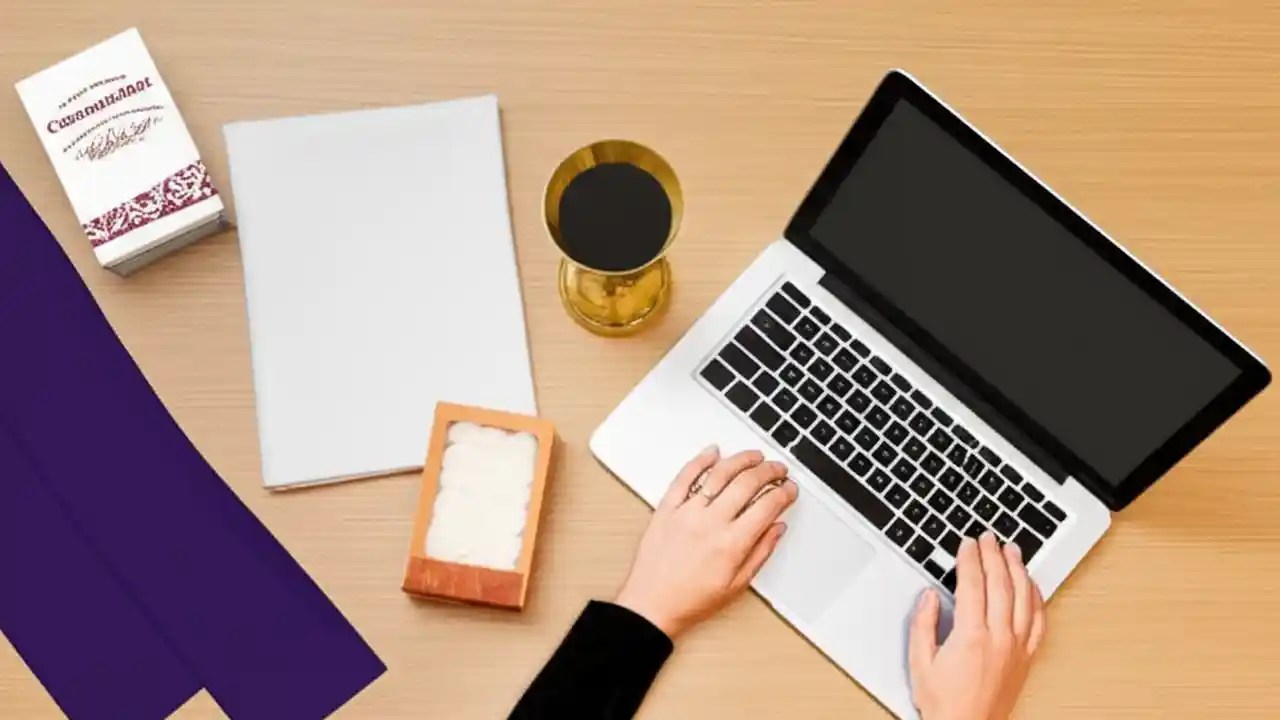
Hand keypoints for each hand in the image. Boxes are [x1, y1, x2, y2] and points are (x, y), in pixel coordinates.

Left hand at [614, 446, 798, 638]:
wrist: (651, 605)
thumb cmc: (690, 600)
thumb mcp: (737, 585)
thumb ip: (760, 552)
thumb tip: (777, 528)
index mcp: (731, 544)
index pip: (767, 506)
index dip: (784, 493)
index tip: (789, 489)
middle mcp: (710, 523)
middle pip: (747, 483)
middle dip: (769, 471)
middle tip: (778, 469)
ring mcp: (686, 513)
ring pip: (719, 474)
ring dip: (741, 460)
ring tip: (754, 456)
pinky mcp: (666, 509)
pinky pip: (684, 477)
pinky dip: (700, 461)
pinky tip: (712, 452)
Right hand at [908, 532, 1046, 719]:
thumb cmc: (944, 703)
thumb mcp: (920, 662)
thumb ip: (923, 624)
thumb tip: (929, 596)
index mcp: (971, 636)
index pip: (973, 585)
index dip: (969, 559)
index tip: (966, 543)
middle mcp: (999, 638)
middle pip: (1000, 585)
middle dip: (993, 556)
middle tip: (988, 537)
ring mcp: (1017, 647)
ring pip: (1024, 598)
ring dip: (1018, 570)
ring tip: (1012, 550)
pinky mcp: (1027, 658)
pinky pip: (1039, 621)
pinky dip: (1037, 598)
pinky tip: (1032, 585)